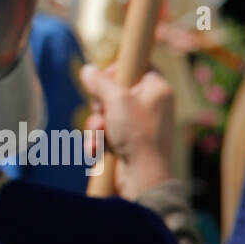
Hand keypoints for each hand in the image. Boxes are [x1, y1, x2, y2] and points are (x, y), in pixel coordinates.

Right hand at [80, 64, 175, 199]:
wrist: (143, 177)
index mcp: (157, 89)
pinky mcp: (129, 141)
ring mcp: (139, 124)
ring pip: (107, 113)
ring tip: (100, 135)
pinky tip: (97, 149)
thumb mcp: (116, 100)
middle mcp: (150, 105)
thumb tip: (87, 69)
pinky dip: (99, 140)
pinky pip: (107, 132)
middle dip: (100, 103)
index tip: (106, 77)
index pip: (139, 65)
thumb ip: (100, 81)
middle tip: (102, 110)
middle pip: (116, 90)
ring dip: (96, 124)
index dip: (119, 69)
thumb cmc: (137, 134)